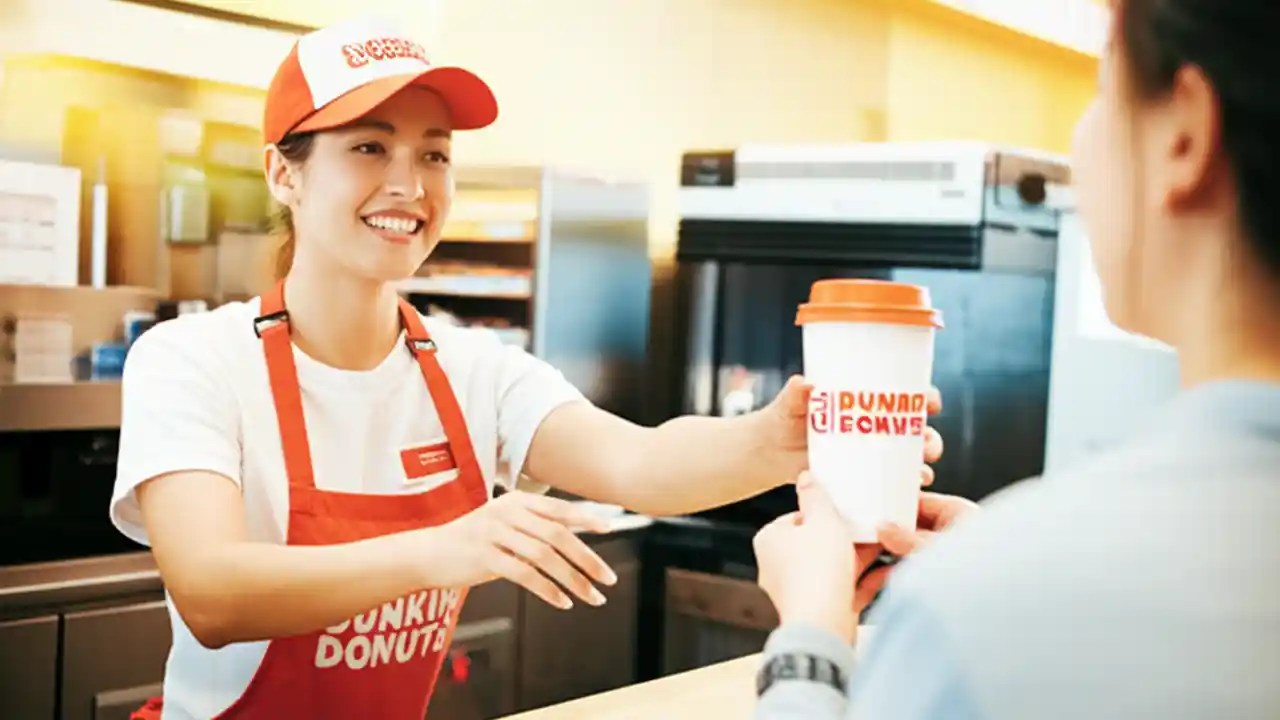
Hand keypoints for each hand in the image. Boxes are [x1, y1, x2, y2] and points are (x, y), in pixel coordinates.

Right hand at [418, 491, 617, 609]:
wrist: (427, 553)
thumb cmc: (471, 542)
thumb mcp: (503, 525)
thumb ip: (534, 528)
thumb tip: (574, 538)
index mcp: (515, 500)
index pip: (558, 509)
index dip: (586, 518)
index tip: (610, 529)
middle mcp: (507, 512)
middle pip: (558, 535)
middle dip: (588, 558)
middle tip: (608, 578)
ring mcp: (494, 533)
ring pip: (545, 557)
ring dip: (574, 580)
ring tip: (592, 597)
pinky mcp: (484, 557)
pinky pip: (525, 574)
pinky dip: (548, 590)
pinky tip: (562, 602)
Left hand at [753, 472, 876, 643]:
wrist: (824, 626)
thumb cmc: (817, 572)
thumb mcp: (822, 520)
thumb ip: (815, 496)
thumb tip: (805, 477)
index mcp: (769, 540)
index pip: (798, 517)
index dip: (825, 514)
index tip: (844, 512)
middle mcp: (777, 567)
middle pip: (817, 542)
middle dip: (846, 537)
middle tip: (869, 528)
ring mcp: (797, 591)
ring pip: (832, 567)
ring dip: (858, 558)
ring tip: (885, 546)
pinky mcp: (817, 610)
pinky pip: (842, 589)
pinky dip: (862, 582)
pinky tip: (887, 572)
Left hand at [760, 376, 945, 486]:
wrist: (768, 449)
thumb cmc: (782, 417)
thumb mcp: (790, 403)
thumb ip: (796, 393)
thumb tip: (804, 384)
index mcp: (863, 400)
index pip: (903, 393)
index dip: (924, 396)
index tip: (931, 402)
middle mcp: (873, 425)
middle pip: (914, 428)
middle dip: (929, 437)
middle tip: (927, 445)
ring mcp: (868, 452)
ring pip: (907, 456)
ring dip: (922, 463)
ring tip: (922, 472)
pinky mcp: (860, 476)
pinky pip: (888, 482)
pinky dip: (904, 486)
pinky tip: (911, 490)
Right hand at [853, 492, 979, 601]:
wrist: (1012, 607)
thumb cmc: (989, 572)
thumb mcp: (938, 550)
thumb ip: (908, 539)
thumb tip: (883, 528)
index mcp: (958, 514)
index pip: (918, 502)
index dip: (893, 505)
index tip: (870, 509)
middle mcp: (951, 533)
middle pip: (907, 528)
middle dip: (882, 536)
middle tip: (857, 538)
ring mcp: (943, 559)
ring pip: (904, 554)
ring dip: (881, 561)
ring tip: (856, 565)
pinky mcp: (937, 583)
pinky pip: (907, 575)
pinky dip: (888, 579)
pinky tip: (867, 584)